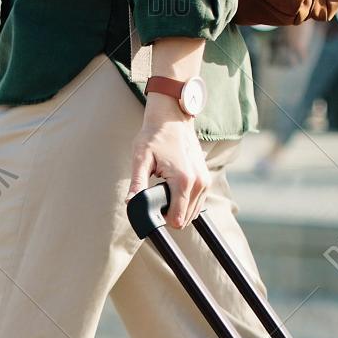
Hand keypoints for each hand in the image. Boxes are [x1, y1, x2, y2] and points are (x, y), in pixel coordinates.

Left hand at [126, 94, 210, 229]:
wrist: (172, 118)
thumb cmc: (154, 136)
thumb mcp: (140, 159)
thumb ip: (137, 184)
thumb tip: (130, 203)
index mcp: (183, 181)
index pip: (177, 219)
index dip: (161, 219)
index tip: (151, 208)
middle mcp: (199, 183)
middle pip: (185, 219)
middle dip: (169, 214)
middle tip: (155, 197)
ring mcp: (205, 181)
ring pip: (192, 213)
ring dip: (178, 209)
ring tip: (163, 191)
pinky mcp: (206, 179)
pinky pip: (197, 203)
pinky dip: (185, 202)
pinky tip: (172, 190)